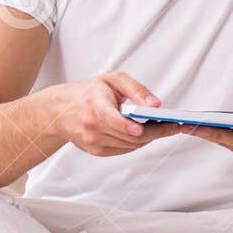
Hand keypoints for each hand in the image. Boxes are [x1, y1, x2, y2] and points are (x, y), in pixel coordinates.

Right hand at [51, 72, 179, 156]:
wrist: (61, 112)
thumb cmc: (88, 93)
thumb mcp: (112, 80)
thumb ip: (136, 90)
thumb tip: (155, 105)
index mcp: (94, 105)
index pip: (111, 119)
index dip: (126, 126)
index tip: (141, 128)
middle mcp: (92, 126)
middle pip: (129, 136)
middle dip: (154, 132)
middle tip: (172, 126)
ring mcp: (93, 141)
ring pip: (130, 145)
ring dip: (147, 137)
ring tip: (159, 126)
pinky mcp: (97, 151)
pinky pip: (124, 149)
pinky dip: (135, 141)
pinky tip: (140, 132)